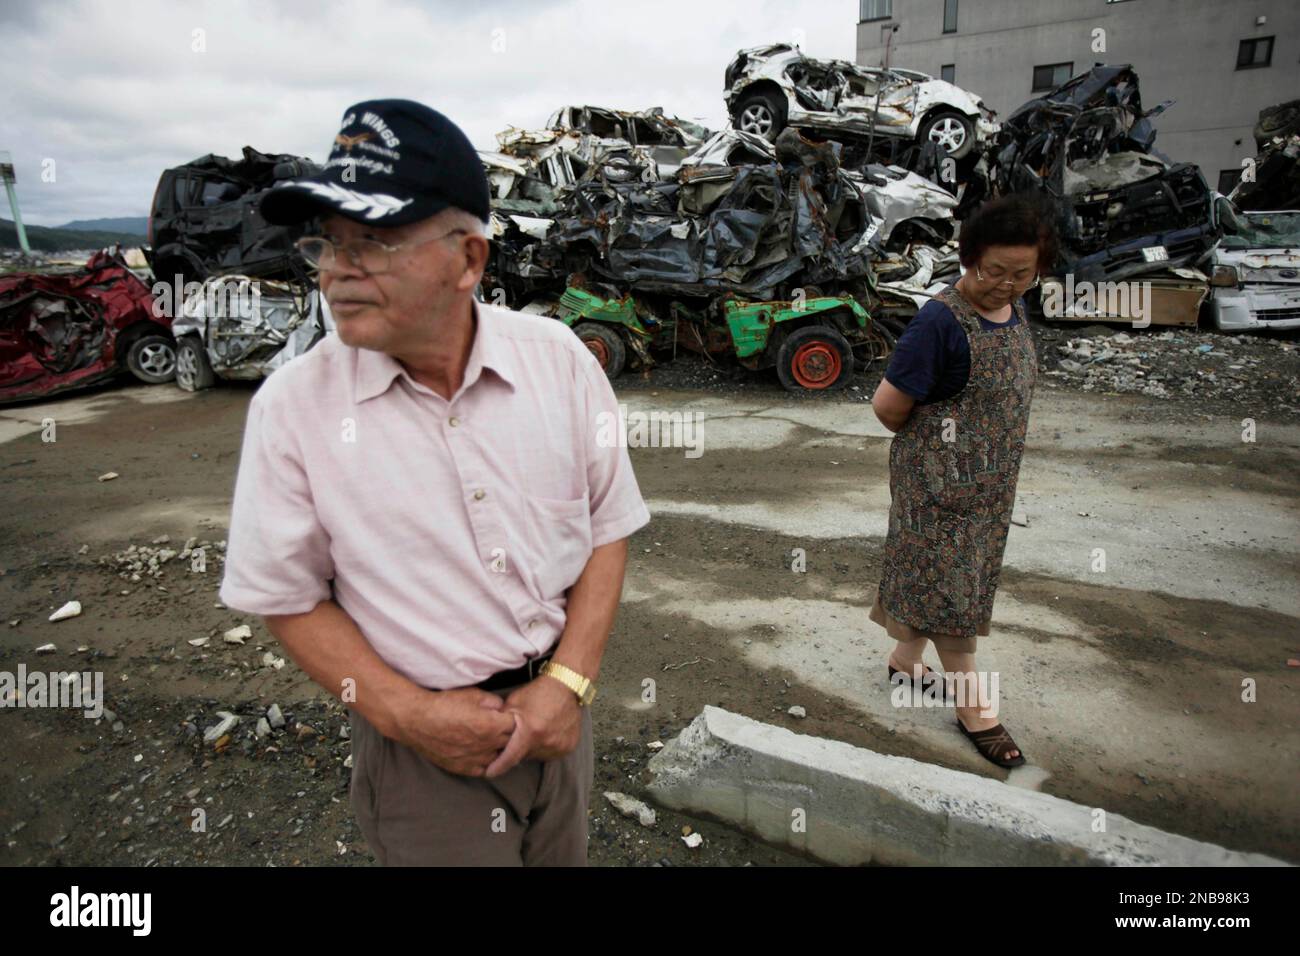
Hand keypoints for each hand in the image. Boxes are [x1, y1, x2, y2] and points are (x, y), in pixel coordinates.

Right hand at [395, 687, 516, 776]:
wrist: (416, 720)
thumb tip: (501, 708)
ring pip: (497, 758)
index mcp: (490, 725)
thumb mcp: (471, 694)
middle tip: (499, 727)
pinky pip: (482, 770)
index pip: (515, 725)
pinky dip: (484, 762)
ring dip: (497, 749)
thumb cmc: (443, 704)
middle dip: (507, 734)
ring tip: (488, 740)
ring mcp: (474, 759)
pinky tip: (479, 753)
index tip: (507, 715)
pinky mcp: (462, 768)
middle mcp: (485, 745)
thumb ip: (492, 702)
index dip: (512, 719)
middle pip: (508, 742)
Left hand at [483, 676, 580, 777]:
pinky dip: (546, 747)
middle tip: (518, 736)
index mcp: (531, 732)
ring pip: (538, 756)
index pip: (510, 757)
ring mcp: (559, 745)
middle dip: (518, 749)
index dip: (498, 766)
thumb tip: (489, 735)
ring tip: (535, 731)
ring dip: (532, 748)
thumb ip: (501, 721)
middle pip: (524, 756)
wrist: (565, 686)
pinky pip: (552, 753)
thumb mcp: (513, 703)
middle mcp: (546, 741)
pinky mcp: (569, 746)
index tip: (488, 773)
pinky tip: (546, 733)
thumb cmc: (538, 692)